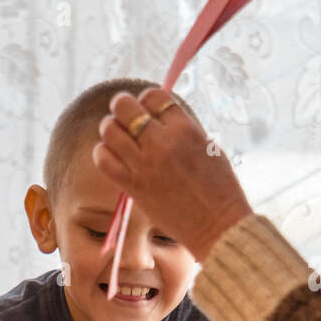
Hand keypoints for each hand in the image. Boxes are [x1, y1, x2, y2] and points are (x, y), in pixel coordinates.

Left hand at [93, 88, 253, 260]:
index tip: (147, 106)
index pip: (154, 96)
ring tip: (115, 132)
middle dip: (122, 105)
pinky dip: (102, 152)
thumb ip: (183, 129)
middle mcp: (162, 143)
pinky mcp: (133, 186)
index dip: (147, 97)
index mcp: (185, 129)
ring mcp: (144, 164)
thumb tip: (160, 118)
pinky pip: (103, 160)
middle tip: (122, 111)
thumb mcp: (207, 147)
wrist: (216, 224)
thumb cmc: (218, 187)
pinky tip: (110, 153)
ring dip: (110, 127)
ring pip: (110, 130)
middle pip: (126, 107)